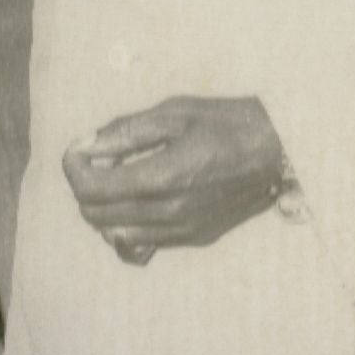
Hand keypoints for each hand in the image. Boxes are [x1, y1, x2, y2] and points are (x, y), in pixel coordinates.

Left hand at [62, 96, 284, 257]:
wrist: (281, 151)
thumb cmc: (230, 123)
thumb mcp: (176, 112)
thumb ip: (126, 131)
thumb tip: (86, 144)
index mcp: (161, 178)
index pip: (90, 188)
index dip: (73, 167)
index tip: (79, 148)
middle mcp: (168, 212)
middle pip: (95, 215)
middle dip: (85, 185)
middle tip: (100, 158)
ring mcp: (181, 230)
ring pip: (114, 233)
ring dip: (104, 206)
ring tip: (120, 177)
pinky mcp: (194, 238)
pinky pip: (142, 242)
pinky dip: (127, 223)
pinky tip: (140, 198)